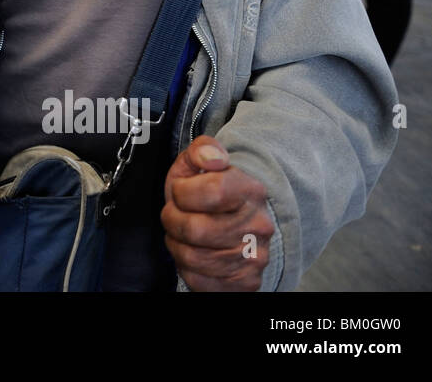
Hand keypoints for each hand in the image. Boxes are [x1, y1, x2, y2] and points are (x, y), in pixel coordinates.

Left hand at [161, 136, 275, 290]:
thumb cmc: (211, 192)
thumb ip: (201, 150)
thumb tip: (211, 156)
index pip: (212, 191)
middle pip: (196, 229)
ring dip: (177, 245)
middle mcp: (258, 226)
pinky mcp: (246, 282)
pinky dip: (187, 268)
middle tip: (176, 215)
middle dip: (173, 220)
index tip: (181, 191)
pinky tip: (195, 252)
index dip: (183, 192)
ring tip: (184, 234)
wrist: (240, 221)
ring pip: (193, 258)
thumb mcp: (200, 163)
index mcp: (250, 191)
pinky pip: (199, 281)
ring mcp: (255, 257)